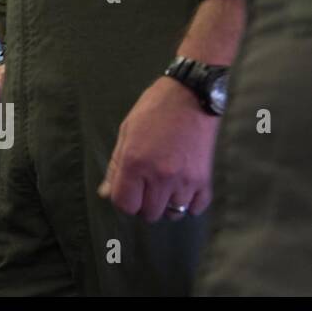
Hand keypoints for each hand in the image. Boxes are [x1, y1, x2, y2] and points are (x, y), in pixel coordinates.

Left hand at [98, 77, 219, 222]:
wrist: (190, 96)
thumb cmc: (153, 111)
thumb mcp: (126, 133)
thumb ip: (115, 167)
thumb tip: (106, 193)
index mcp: (135, 163)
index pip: (125, 205)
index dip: (124, 201)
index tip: (127, 191)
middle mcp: (160, 176)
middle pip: (149, 214)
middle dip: (144, 205)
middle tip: (145, 189)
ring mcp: (185, 180)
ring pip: (173, 214)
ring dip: (166, 205)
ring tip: (164, 187)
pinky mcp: (205, 179)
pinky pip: (196, 208)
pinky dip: (189, 203)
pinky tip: (182, 189)